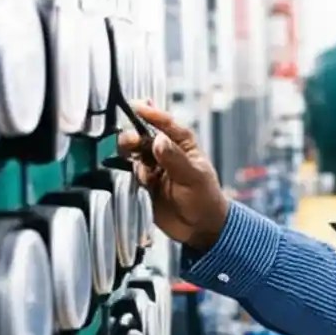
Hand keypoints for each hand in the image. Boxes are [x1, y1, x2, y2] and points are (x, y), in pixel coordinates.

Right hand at [116, 101, 229, 251]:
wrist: (200, 228)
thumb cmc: (205, 199)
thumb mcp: (193, 177)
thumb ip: (174, 159)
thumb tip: (158, 140)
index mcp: (183, 144)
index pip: (166, 123)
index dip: (151, 113)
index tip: (136, 106)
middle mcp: (167, 152)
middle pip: (144, 136)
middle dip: (134, 136)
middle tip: (129, 142)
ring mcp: (155, 168)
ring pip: (135, 153)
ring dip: (132, 156)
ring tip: (141, 169)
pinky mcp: (145, 183)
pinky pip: (132, 172)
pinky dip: (132, 173)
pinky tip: (143, 182)